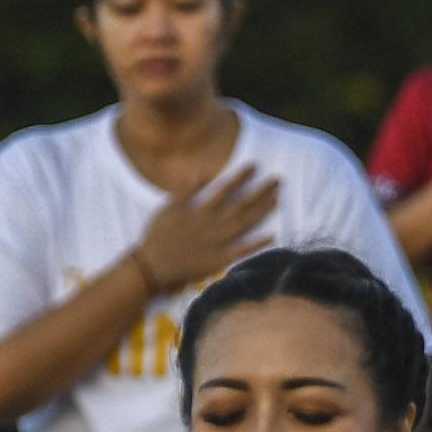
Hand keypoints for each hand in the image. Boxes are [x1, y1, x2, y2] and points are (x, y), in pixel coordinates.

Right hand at [133, 166, 280, 294]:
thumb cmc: (159, 235)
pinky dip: (257, 244)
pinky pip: (241, 251)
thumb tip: (201, 170)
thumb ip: (185, 190)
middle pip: (241, 205)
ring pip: (244, 224)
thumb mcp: (168, 209)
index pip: (224, 189)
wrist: (153, 266)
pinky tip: (272, 235)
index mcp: (199, 211)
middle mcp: (211, 225)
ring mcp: (217, 243)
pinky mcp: (219, 260)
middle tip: (278, 179)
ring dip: (262, 211)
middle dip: (260, 191)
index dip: (240, 177)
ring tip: (277, 198)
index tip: (254, 165)